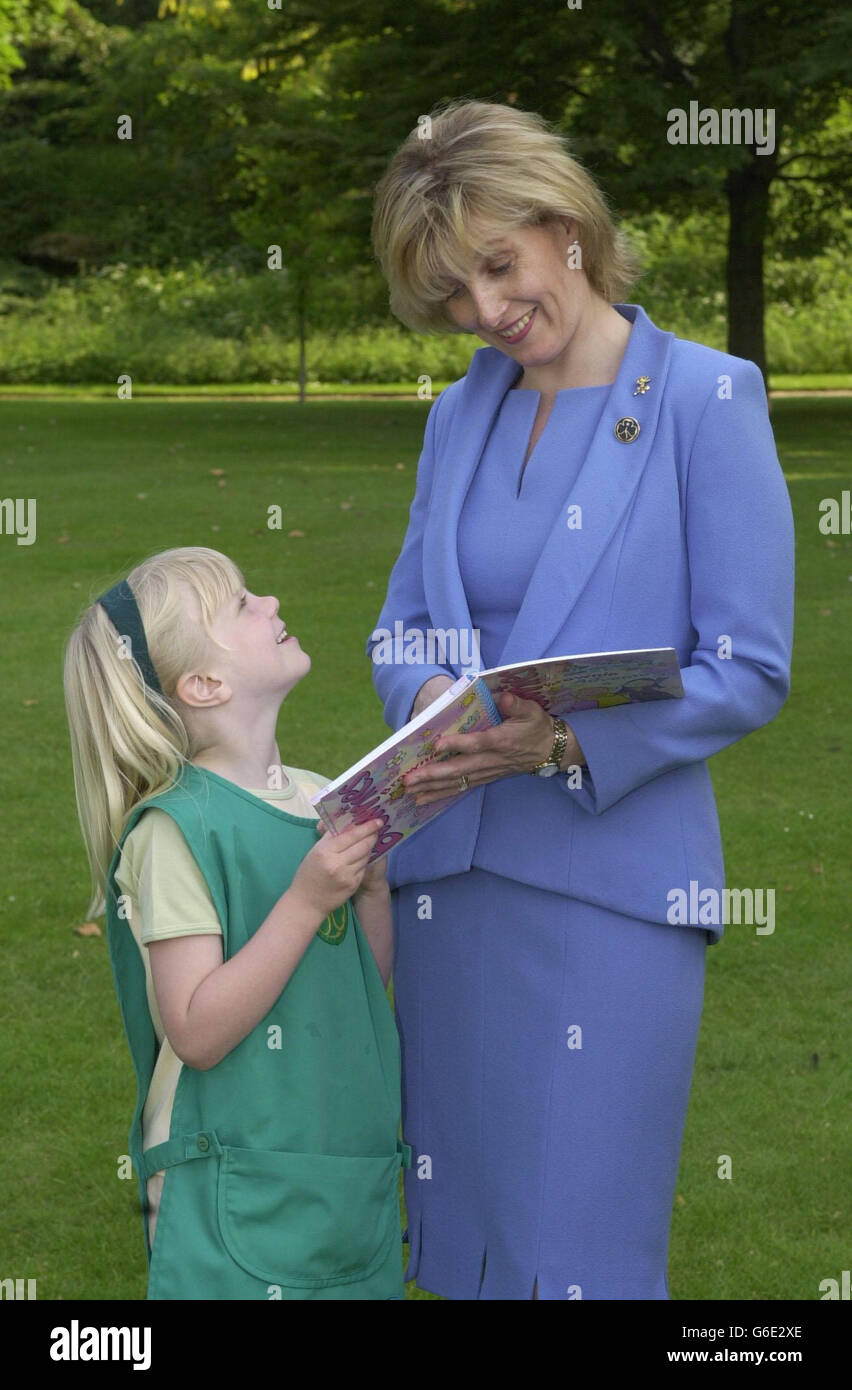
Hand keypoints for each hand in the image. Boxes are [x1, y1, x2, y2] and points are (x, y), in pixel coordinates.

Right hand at [316, 820, 387, 895]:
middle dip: (372, 835)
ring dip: (368, 848)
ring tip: (369, 841)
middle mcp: (336, 863)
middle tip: (378, 827)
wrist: (307, 902)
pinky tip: (361, 858)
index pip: (350, 835)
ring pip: (365, 856)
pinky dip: (363, 861)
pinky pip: (363, 868)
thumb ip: (331, 837)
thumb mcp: (315, 851)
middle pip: (362, 845)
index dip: (366, 827)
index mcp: (325, 851)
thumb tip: (349, 823)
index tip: (377, 821)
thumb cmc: (309, 873)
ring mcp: (346, 875)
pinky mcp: (353, 885)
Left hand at [402, 692, 583, 803]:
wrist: (551, 750)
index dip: (457, 744)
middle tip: (409, 780)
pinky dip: (442, 794)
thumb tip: (503, 697)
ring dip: (433, 787)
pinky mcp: (486, 777)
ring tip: (410, 792)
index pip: (477, 744)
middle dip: (433, 775)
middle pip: (459, 769)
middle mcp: (492, 760)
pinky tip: (424, 798)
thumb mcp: (532, 711)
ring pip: (458, 782)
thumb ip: (516, 704)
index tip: (436, 744)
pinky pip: (462, 788)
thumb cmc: (537, 727)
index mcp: (501, 741)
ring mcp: (488, 771)